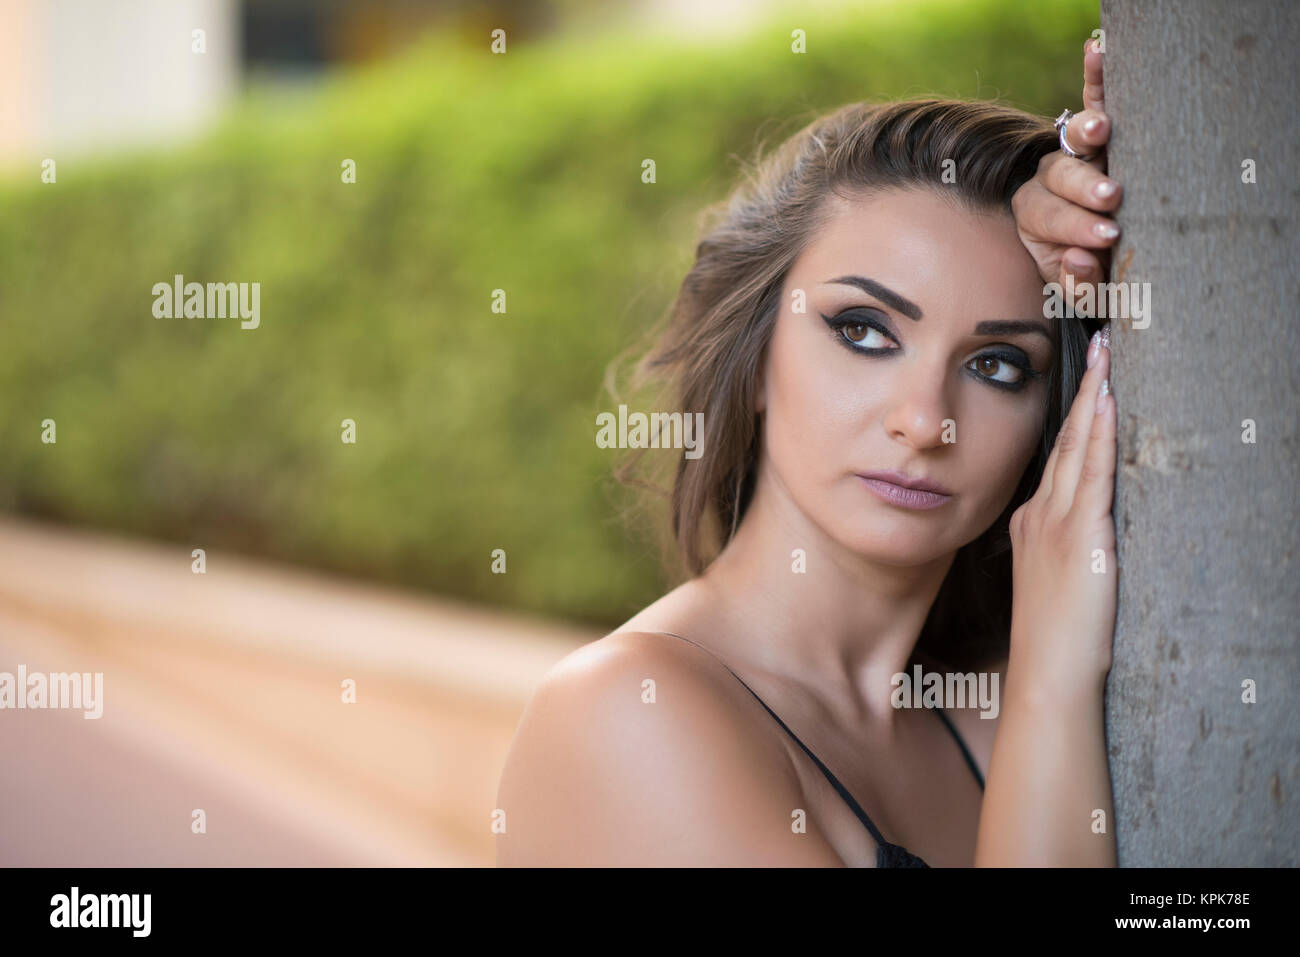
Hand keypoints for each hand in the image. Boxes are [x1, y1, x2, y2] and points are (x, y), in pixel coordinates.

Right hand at [1007, 325, 1116, 703]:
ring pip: (1078, 446)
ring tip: (1109, 356)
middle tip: (1101, 345)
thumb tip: (1083, 536)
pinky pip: (1092, 473)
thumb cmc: (1053, 642)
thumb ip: (1064, 552)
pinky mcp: (1082, 536)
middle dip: (1086, 390)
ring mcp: (1057, 522)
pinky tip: (1110, 403)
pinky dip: (1100, 433)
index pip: (1058, 458)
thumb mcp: (1053, 585)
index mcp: (1031, 524)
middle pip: (1066, 440)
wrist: (1047, 675)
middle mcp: (1039, 515)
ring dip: (1096, 398)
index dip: (1075, 416)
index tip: (1091, 379)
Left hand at [1010, 37, 1120, 313]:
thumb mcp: (1082, 291)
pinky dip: (1097, 75)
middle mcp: (1048, 181)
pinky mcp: (1100, 136)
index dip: (1071, 226)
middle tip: (1111, 198)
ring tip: (1103, 131)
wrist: (1108, 263)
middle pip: (1057, 177)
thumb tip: (1079, 259)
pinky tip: (1097, 49)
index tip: (1104, 238)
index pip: (1044, 216)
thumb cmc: (1093, 277)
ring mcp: (1074, 155)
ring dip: (1088, 131)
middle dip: (1083, 189)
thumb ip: (1078, 282)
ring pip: (1075, 139)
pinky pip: (1096, 99)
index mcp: (1034, 218)